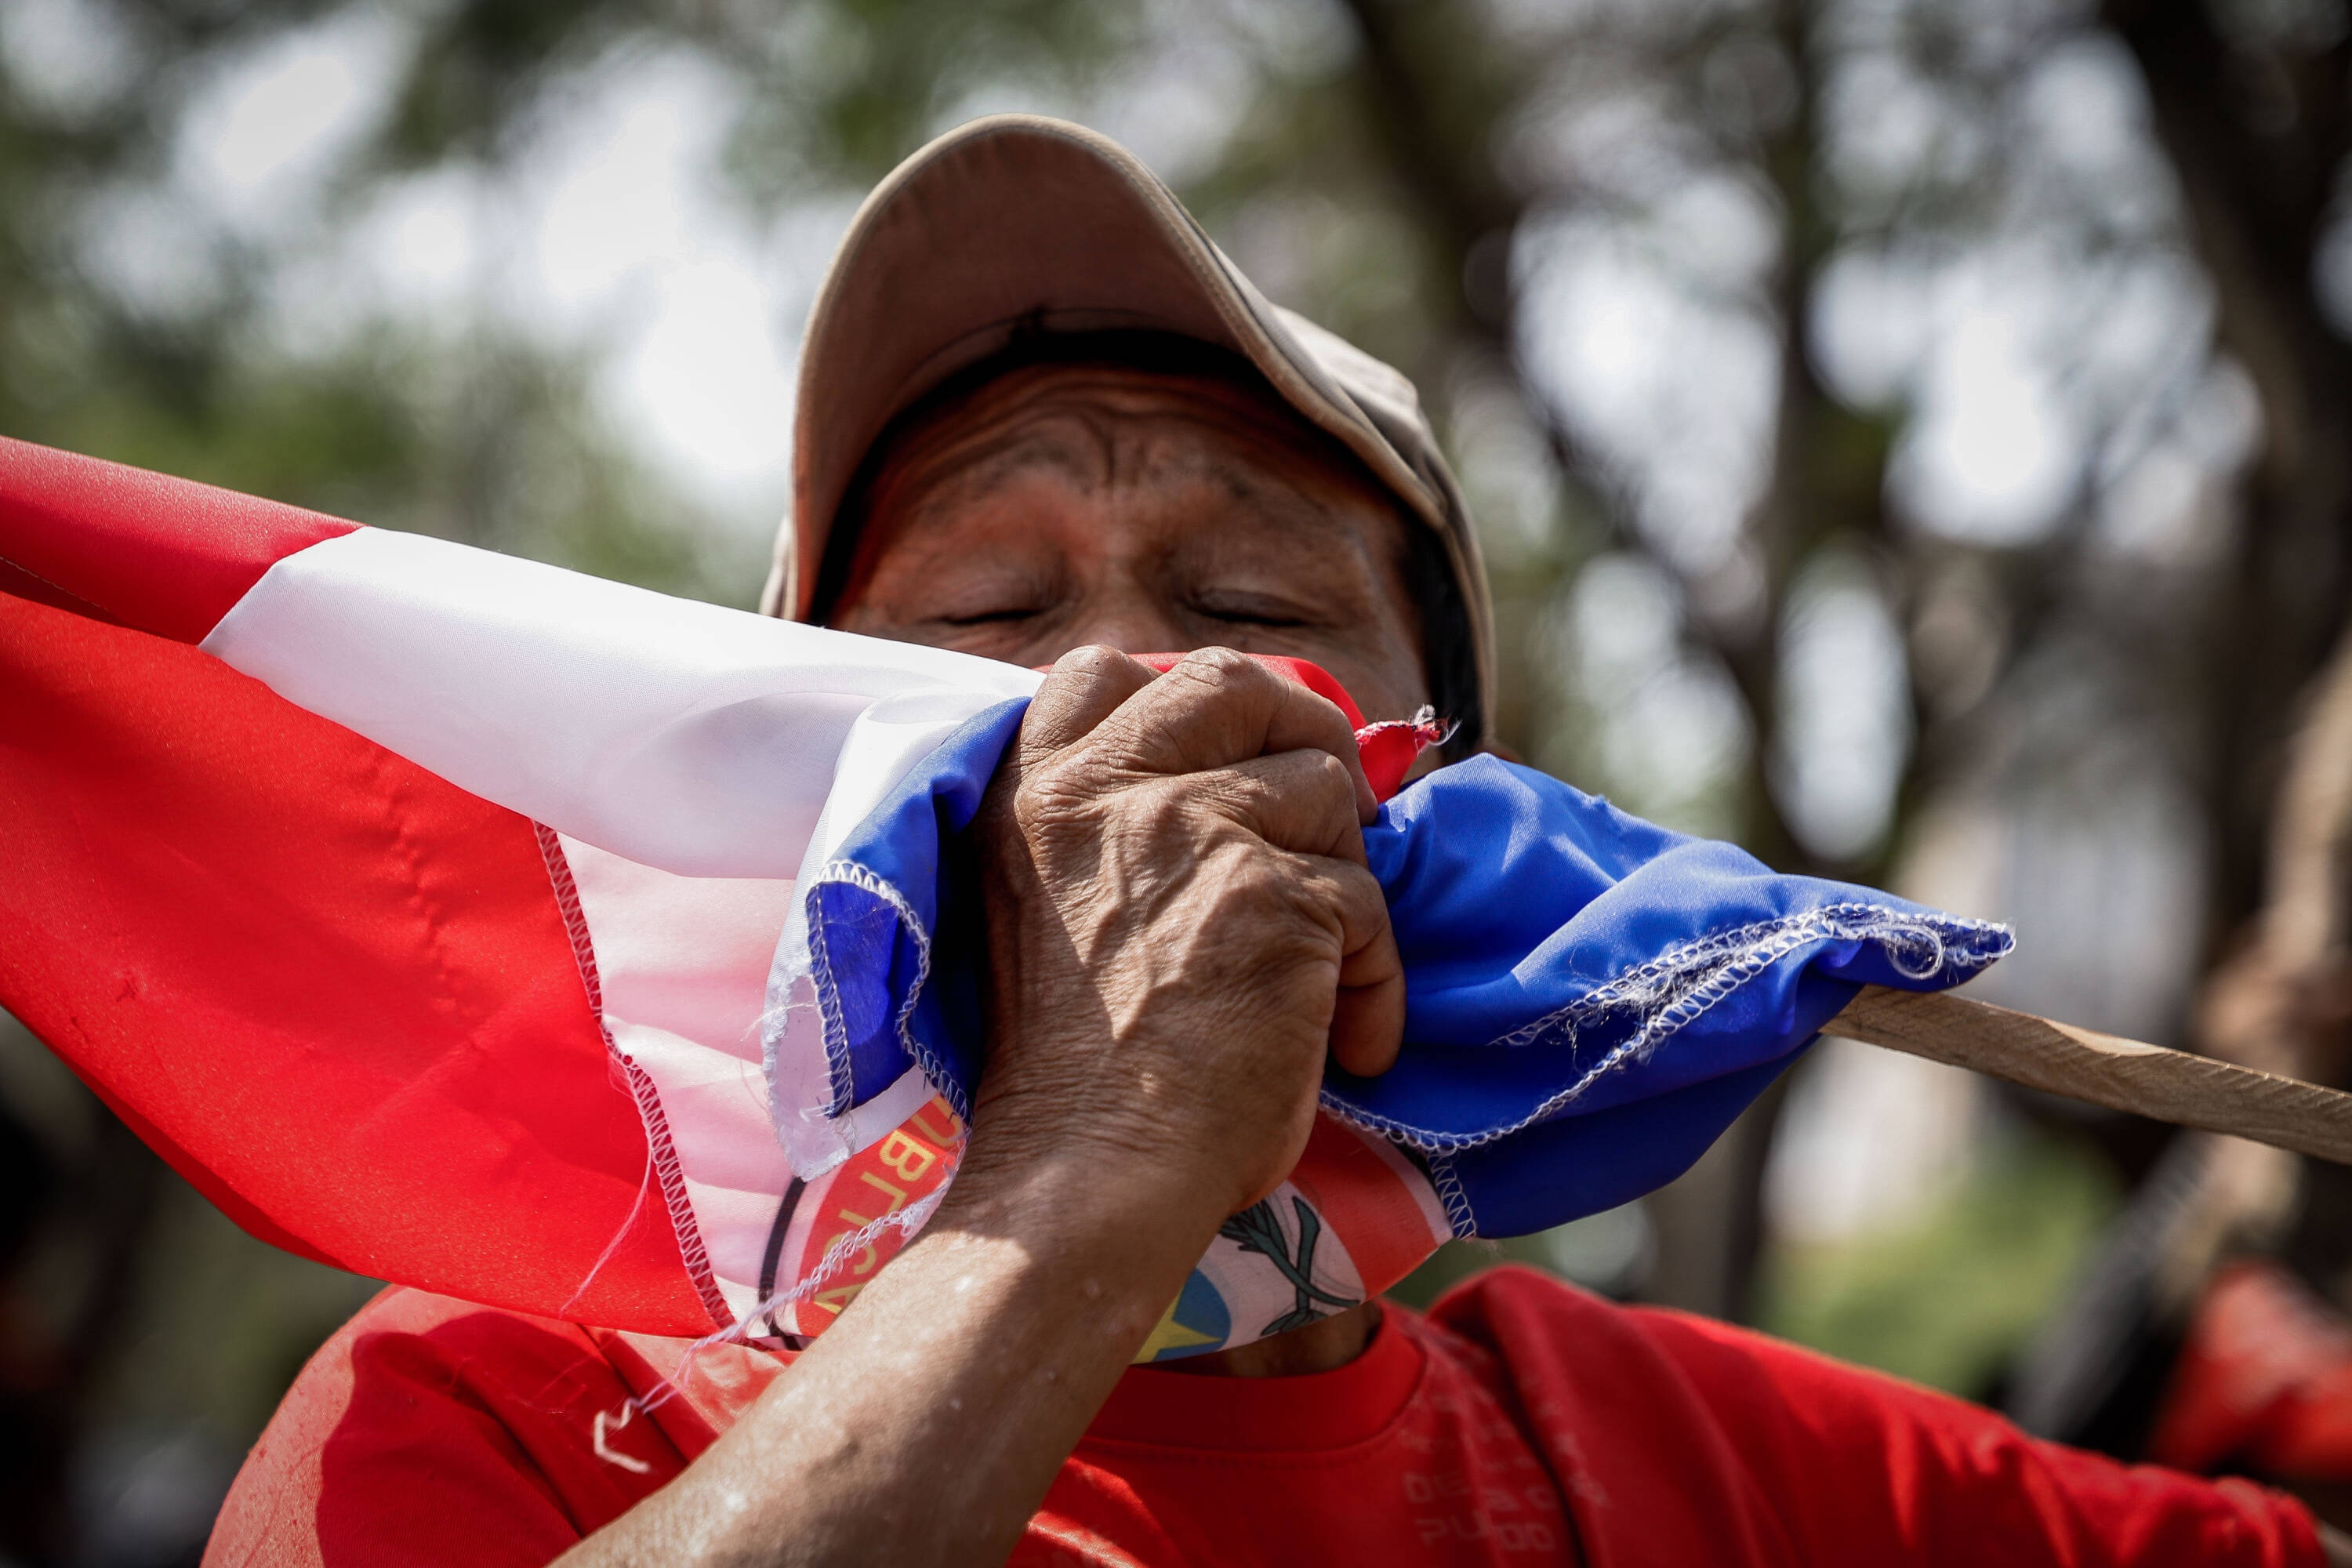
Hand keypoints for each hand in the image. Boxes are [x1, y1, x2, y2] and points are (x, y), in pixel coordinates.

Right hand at [960, 645, 1405, 1228]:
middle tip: (1329, 807)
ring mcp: (1189, 830)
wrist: (1085, 1175)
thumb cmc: (1067, 1081)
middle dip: (1298, 726)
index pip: (1100, 673)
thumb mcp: (1037, 913)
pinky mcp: (1275, 894)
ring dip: (1342, 879)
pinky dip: (1374, 980)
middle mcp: (1101, 792)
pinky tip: (1350, 1043)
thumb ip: (1101, 833)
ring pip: (1321, 791)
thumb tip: (1227, 785)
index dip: (1186, 700)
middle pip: (1228, 683)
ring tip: (1324, 973)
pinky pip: (1368, 905)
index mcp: (1029, 797)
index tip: (1228, 755)